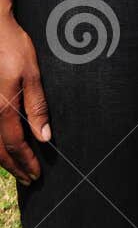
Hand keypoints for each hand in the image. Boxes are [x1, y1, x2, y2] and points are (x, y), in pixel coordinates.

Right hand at [0, 16, 49, 183]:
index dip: (26, 161)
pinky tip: (2, 147)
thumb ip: (37, 106)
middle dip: (14, 167)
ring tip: (17, 168)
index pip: (15, 144)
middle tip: (29, 180)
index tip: (37, 174)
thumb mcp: (32, 73)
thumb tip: (44, 136)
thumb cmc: (13, 47)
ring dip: (3, 160)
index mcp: (2, 107)